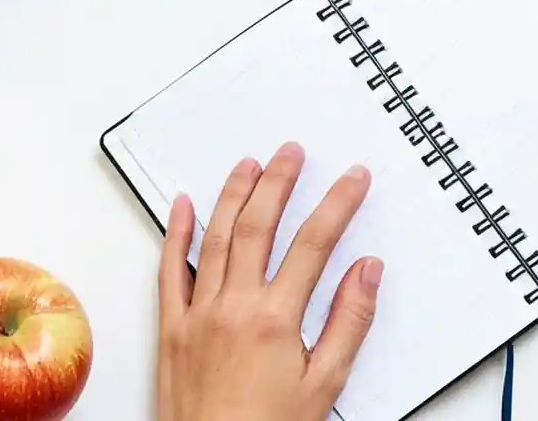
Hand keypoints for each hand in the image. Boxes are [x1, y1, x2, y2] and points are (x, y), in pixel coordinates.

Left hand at [156, 142, 383, 420]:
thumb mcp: (324, 384)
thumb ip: (349, 322)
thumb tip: (367, 273)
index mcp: (275, 319)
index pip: (315, 244)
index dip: (337, 204)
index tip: (353, 180)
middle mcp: (233, 307)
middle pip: (259, 226)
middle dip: (279, 182)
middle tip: (292, 153)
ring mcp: (197, 314)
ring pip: (215, 237)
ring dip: (233, 194)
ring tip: (248, 165)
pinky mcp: (170, 328)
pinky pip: (169, 269)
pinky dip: (176, 233)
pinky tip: (183, 206)